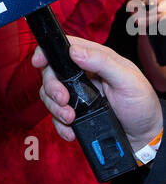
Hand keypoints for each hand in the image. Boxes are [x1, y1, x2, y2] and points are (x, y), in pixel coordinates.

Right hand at [32, 35, 161, 149]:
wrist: (144, 135)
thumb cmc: (142, 103)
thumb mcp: (128, 80)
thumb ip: (102, 62)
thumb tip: (75, 51)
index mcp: (96, 59)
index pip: (65, 48)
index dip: (48, 53)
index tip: (39, 62)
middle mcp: (83, 75)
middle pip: (51, 74)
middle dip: (52, 88)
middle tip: (63, 99)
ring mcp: (77, 95)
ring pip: (49, 97)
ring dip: (55, 109)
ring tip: (70, 118)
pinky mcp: (75, 114)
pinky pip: (56, 118)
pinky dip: (60, 126)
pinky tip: (71, 131)